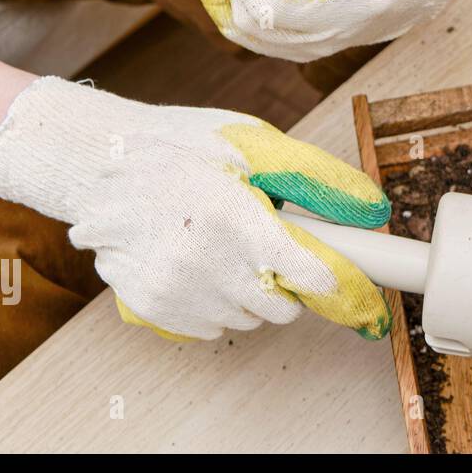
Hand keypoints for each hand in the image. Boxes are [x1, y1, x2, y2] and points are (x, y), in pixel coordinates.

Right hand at [0, 77, 391, 340]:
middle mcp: (203, 262)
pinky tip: (202, 265)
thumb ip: (315, 179)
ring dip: (252, 294)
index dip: (330, 275)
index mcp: (234, 217)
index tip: (341, 271)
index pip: (308, 276)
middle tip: (272, 249)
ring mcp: (175, 291)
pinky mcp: (153, 307)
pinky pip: (213, 327)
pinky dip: (218, 303)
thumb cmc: (183, 147)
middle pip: (281, 308)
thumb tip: (372, 209)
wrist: (99, 165)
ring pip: (248, 320)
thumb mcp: (253, 145)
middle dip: (289, 283)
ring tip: (229, 250)